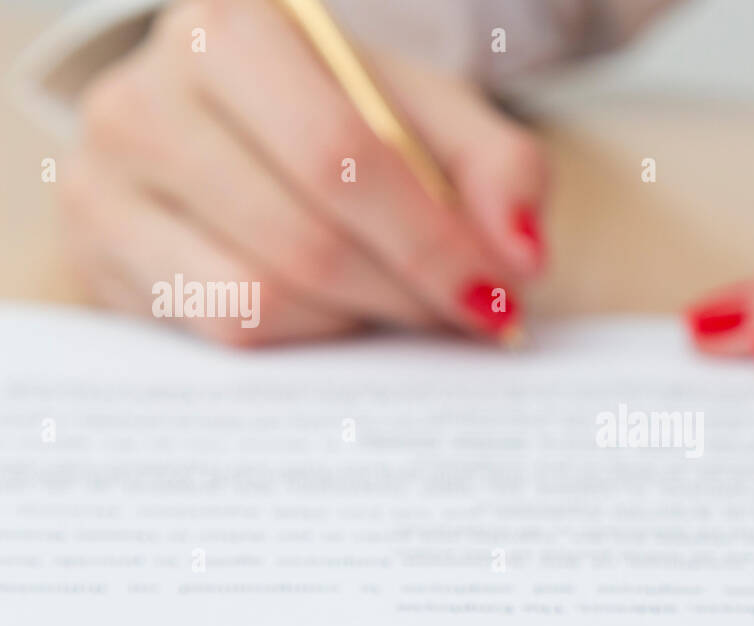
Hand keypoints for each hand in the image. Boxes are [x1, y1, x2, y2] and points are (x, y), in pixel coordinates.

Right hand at [61, 0, 546, 345]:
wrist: (232, 131)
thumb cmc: (341, 117)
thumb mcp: (429, 116)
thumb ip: (498, 167)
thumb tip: (523, 256)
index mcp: (234, 28)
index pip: (342, 155)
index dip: (432, 241)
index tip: (499, 293)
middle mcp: (147, 93)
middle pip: (306, 238)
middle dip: (408, 293)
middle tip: (466, 312)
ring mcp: (104, 177)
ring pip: (262, 295)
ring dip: (360, 317)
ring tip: (405, 301)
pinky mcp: (97, 251)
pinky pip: (223, 327)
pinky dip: (305, 334)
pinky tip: (338, 309)